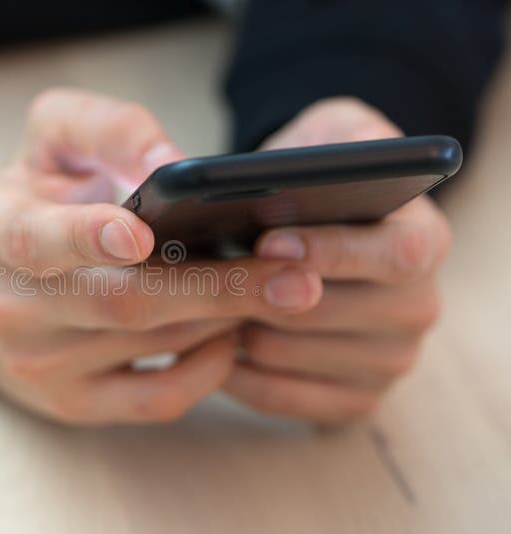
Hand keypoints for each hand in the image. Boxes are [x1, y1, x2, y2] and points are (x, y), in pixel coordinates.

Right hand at [0, 88, 322, 424]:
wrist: (0, 282)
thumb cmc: (42, 198)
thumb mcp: (55, 139)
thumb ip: (107, 128)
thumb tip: (174, 162)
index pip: (38, 239)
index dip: (89, 236)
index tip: (144, 232)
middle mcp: (7, 306)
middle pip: (121, 302)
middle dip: (217, 286)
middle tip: (296, 276)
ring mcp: (37, 364)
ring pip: (153, 344)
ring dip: (224, 315)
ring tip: (276, 288)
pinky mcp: (73, 403)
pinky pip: (158, 399)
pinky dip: (210, 369)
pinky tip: (230, 332)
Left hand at [223, 97, 451, 422]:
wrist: (321, 224)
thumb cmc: (317, 178)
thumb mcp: (331, 139)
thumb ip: (330, 146)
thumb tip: (289, 178)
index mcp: (424, 241)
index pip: (394, 257)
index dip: (329, 251)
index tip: (268, 240)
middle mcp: (418, 308)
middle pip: (328, 313)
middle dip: (258, 292)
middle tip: (203, 274)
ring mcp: (389, 361)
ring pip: (289, 354)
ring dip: (235, 329)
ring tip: (195, 300)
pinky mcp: (353, 399)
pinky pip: (280, 398)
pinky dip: (236, 372)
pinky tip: (209, 341)